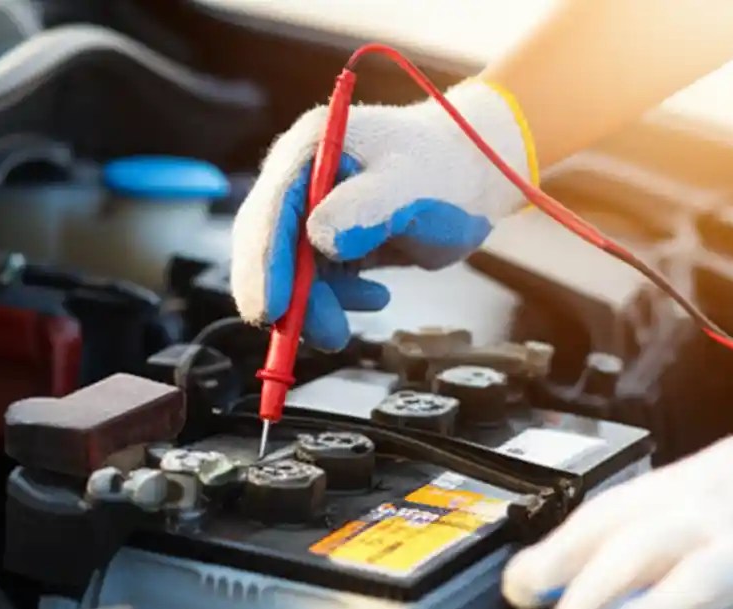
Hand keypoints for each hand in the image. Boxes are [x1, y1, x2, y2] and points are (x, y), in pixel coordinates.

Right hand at [230, 81, 533, 350]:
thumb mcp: (411, 187)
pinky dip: (338, 299)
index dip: (262, 264)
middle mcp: (296, 178)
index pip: (268, 212)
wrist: (470, 175)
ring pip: (287, 272)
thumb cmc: (447, 171)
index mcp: (310, 149)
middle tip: (327, 335)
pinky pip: (312, 281)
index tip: (269, 311)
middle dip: (290, 297)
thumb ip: (366, 208)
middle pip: (266, 246)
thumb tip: (320, 239)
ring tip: (374, 306)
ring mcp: (306, 210)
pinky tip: (378, 295)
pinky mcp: (322, 239)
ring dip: (318, 305)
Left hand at [503, 369, 732, 608]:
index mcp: (698, 480)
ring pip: (690, 585)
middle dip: (584, 595)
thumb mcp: (720, 476)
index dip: (556, 555)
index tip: (522, 589)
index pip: (610, 515)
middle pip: (637, 551)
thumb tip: (573, 561)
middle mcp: (731, 510)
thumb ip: (656, 514)